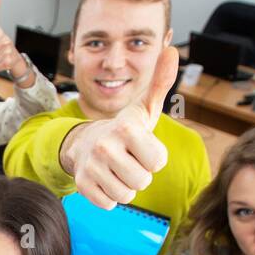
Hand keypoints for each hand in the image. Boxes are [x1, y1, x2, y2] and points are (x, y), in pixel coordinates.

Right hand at [62, 45, 178, 208]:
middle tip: (129, 161)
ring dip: (126, 187)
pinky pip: (109, 204)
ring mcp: (92, 167)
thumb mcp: (143, 108)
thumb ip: (161, 83)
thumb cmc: (123, 130)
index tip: (141, 148)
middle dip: (140, 174)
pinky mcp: (82, 185)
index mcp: (126, 129)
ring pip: (126, 195)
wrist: (84, 143)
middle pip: (142, 181)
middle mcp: (106, 147)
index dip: (153, 157)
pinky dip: (110, 196)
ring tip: (118, 170)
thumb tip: (172, 50)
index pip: (158, 162)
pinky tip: (105, 180)